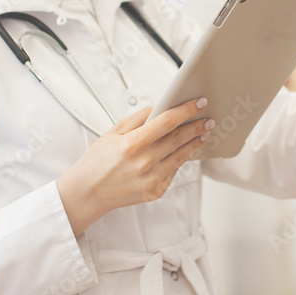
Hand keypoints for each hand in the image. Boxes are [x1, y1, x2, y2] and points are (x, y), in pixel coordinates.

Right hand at [56, 98, 213, 236]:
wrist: (88, 192)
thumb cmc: (98, 161)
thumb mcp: (113, 132)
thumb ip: (138, 118)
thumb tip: (160, 107)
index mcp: (132, 144)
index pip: (167, 122)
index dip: (185, 110)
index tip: (198, 102)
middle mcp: (144, 162)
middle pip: (179, 139)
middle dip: (196, 126)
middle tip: (207, 118)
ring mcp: (151, 179)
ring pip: (181, 156)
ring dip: (194, 143)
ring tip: (202, 133)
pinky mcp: (155, 191)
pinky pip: (173, 172)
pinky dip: (179, 160)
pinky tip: (184, 151)